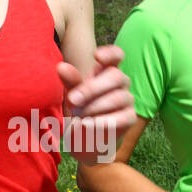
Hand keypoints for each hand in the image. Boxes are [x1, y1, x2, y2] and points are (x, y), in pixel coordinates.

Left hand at [57, 45, 136, 163]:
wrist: (85, 138)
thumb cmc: (79, 110)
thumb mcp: (72, 94)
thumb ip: (70, 81)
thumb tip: (61, 67)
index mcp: (106, 70)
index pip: (116, 55)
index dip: (110, 53)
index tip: (96, 55)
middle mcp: (121, 82)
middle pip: (116, 76)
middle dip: (92, 88)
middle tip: (72, 101)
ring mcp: (127, 99)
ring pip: (116, 97)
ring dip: (94, 107)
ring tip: (77, 117)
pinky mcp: (130, 118)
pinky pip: (122, 117)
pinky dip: (103, 122)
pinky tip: (89, 125)